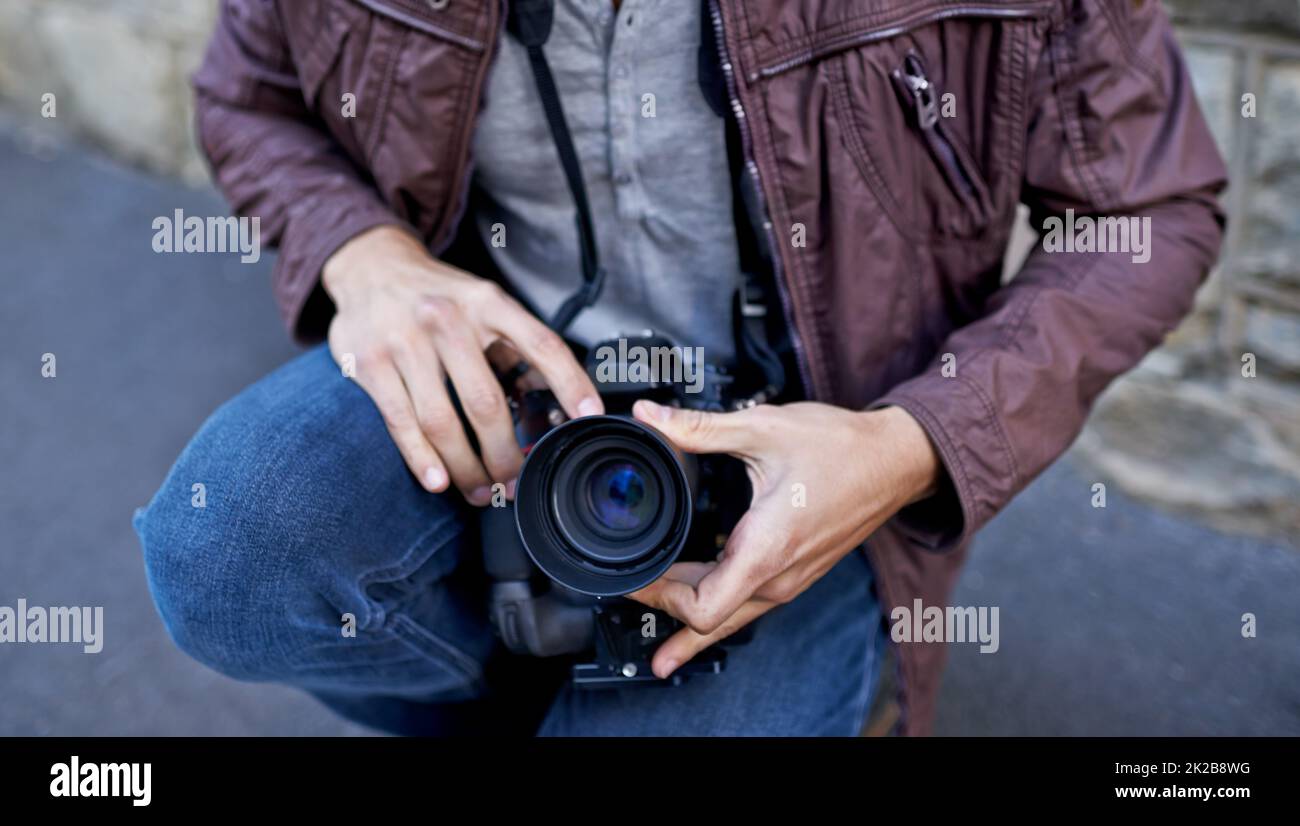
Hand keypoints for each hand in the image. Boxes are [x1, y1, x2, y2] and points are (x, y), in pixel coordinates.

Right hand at [322, 225, 602, 504]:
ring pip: (441, 421)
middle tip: (514, 480)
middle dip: (504, 453)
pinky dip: (421, 458)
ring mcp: (405, 341)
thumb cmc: (439, 295)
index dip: (569, 383)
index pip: (541, 344)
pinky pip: (400, 422)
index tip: (589, 416)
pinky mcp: (369, 363)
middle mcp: (447, 319)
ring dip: (465, 467)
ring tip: (481, 491)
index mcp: (487, 303)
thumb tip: (556, 403)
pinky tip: (439, 480)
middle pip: (485, 402)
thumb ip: (517, 346)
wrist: (371, 265)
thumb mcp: (484, 302)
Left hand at [627, 400, 939, 677]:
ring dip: (685, 615)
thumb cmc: (841, 448)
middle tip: (621, 587)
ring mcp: (790, 581)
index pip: (703, 610)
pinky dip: (712, 603)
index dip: (658, 601)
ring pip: (728, 616)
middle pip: (707, 620)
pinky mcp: (794, 574)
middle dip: (661, 607)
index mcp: (767, 550)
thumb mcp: (763, 429)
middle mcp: (779, 578)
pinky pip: (746, 602)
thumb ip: (698, 427)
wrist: (894, 461)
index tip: (629, 579)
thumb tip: (649, 416)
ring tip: (651, 622)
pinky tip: (692, 599)